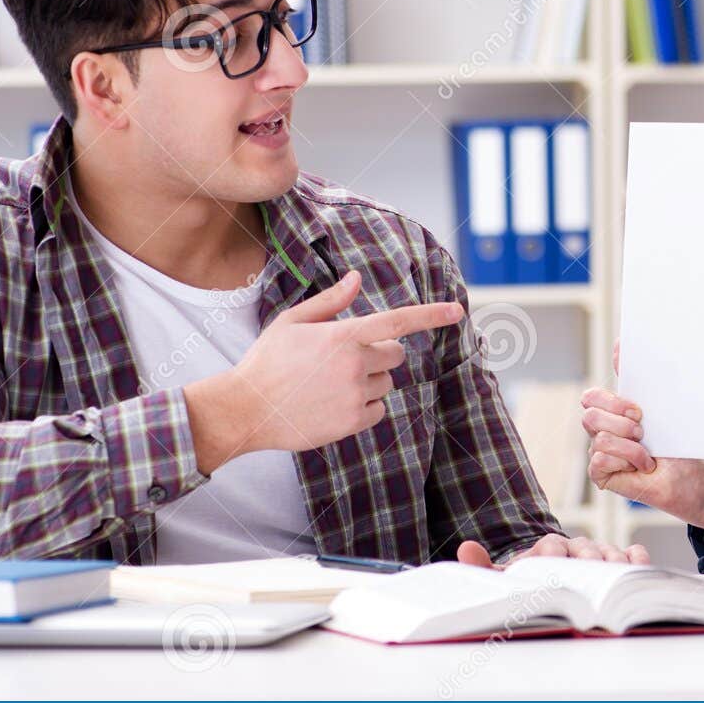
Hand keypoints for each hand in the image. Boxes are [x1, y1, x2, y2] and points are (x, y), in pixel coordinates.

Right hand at [184, 271, 463, 472]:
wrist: (245, 409)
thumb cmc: (266, 361)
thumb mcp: (292, 322)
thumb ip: (330, 302)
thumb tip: (357, 279)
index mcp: (343, 336)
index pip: (398, 320)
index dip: (432, 315)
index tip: (458, 310)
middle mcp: (355, 365)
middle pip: (396, 355)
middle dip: (380, 353)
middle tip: (346, 358)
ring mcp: (355, 395)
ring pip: (386, 384)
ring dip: (370, 381)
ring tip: (330, 384)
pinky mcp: (351, 423)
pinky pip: (378, 411)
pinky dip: (364, 407)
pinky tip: (332, 404)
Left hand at [455, 536, 650, 568]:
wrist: (552, 580)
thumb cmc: (529, 584)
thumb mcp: (504, 579)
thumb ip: (484, 567)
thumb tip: (465, 548)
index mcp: (548, 546)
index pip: (550, 545)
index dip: (550, 555)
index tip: (549, 566)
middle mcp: (577, 545)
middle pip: (585, 549)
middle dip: (586, 563)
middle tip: (588, 579)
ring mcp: (601, 551)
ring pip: (611, 552)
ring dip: (613, 566)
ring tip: (612, 584)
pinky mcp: (622, 559)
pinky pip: (633, 555)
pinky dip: (637, 561)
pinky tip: (635, 572)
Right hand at [579, 342, 703, 535]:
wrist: (691, 474)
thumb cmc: (677, 441)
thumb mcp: (659, 406)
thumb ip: (639, 378)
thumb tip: (620, 344)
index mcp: (612, 411)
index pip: (591, 397)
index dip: (612, 402)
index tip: (639, 410)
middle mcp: (603, 431)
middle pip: (590, 416)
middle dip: (621, 423)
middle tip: (643, 431)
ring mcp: (601, 453)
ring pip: (599, 439)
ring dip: (630, 447)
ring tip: (648, 453)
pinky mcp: (602, 474)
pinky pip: (599, 461)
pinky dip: (626, 462)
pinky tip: (641, 467)